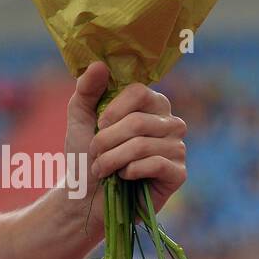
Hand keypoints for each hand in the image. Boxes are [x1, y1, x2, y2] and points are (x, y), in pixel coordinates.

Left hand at [65, 61, 187, 214]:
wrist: (87, 194)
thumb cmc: (86, 152)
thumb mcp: (79, 116)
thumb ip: (87, 88)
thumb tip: (100, 64)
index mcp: (150, 104)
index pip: (139, 91)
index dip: (114, 109)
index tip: (99, 124)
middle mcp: (169, 122)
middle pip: (137, 122)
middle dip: (105, 141)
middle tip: (95, 153)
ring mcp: (177, 147)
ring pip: (142, 145)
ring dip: (112, 159)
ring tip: (102, 168)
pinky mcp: (179, 173)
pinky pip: (155, 165)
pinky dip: (129, 171)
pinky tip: (124, 177)